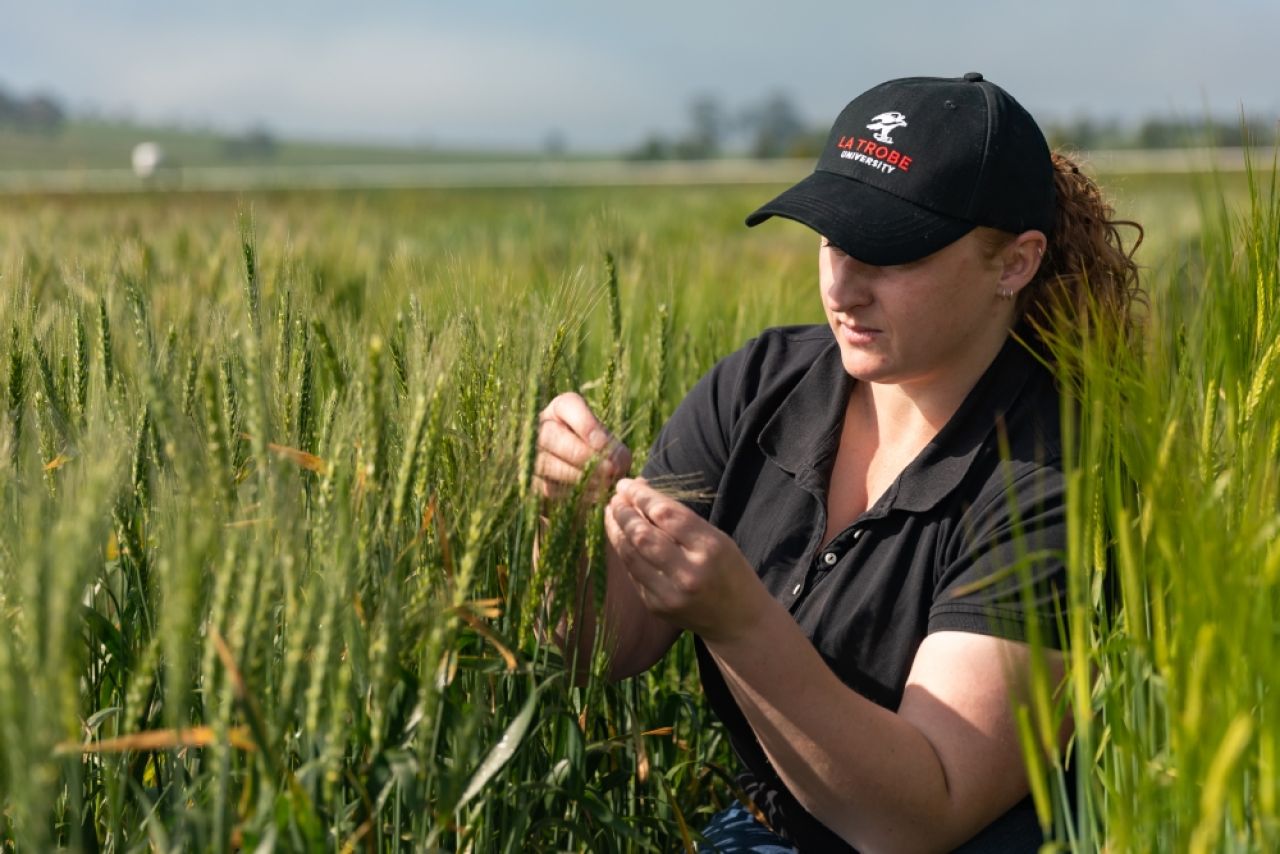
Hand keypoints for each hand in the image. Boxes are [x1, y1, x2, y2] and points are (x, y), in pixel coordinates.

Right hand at [534, 392, 631, 502]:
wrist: (589, 481)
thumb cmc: (603, 456)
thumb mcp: (612, 446)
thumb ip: (614, 450)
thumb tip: (612, 466)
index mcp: (561, 409)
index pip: (568, 405)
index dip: (586, 424)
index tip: (604, 444)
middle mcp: (539, 428)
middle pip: (551, 435)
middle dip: (582, 454)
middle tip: (607, 469)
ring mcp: (530, 456)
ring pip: (546, 464)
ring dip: (578, 476)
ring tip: (603, 484)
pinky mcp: (531, 484)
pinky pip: (547, 488)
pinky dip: (571, 493)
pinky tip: (592, 495)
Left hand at [604, 478, 771, 643]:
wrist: (739, 621)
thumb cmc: (729, 571)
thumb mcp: (717, 539)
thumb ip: (680, 519)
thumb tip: (641, 491)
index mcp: (709, 548)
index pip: (666, 514)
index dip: (641, 496)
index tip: (626, 483)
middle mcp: (688, 572)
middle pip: (643, 535)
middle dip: (623, 512)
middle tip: (615, 497)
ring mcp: (670, 594)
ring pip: (631, 555)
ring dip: (616, 531)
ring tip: (611, 513)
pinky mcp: (657, 607)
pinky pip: (633, 573)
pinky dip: (625, 551)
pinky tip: (620, 537)